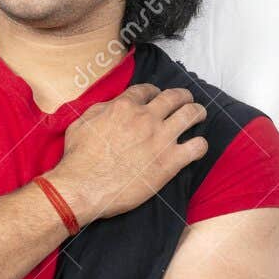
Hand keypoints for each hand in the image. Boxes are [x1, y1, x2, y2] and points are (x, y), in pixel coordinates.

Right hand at [51, 84, 207, 222]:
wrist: (83, 187)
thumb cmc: (78, 159)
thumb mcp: (81, 124)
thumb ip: (100, 110)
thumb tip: (112, 106)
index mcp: (124, 107)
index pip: (147, 91)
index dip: (154, 92)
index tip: (156, 96)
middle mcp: (146, 118)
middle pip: (174, 97)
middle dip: (182, 96)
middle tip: (185, 100)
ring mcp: (161, 139)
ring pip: (190, 115)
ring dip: (197, 112)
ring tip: (199, 115)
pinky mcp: (170, 162)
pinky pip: (197, 147)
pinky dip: (200, 145)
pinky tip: (198, 147)